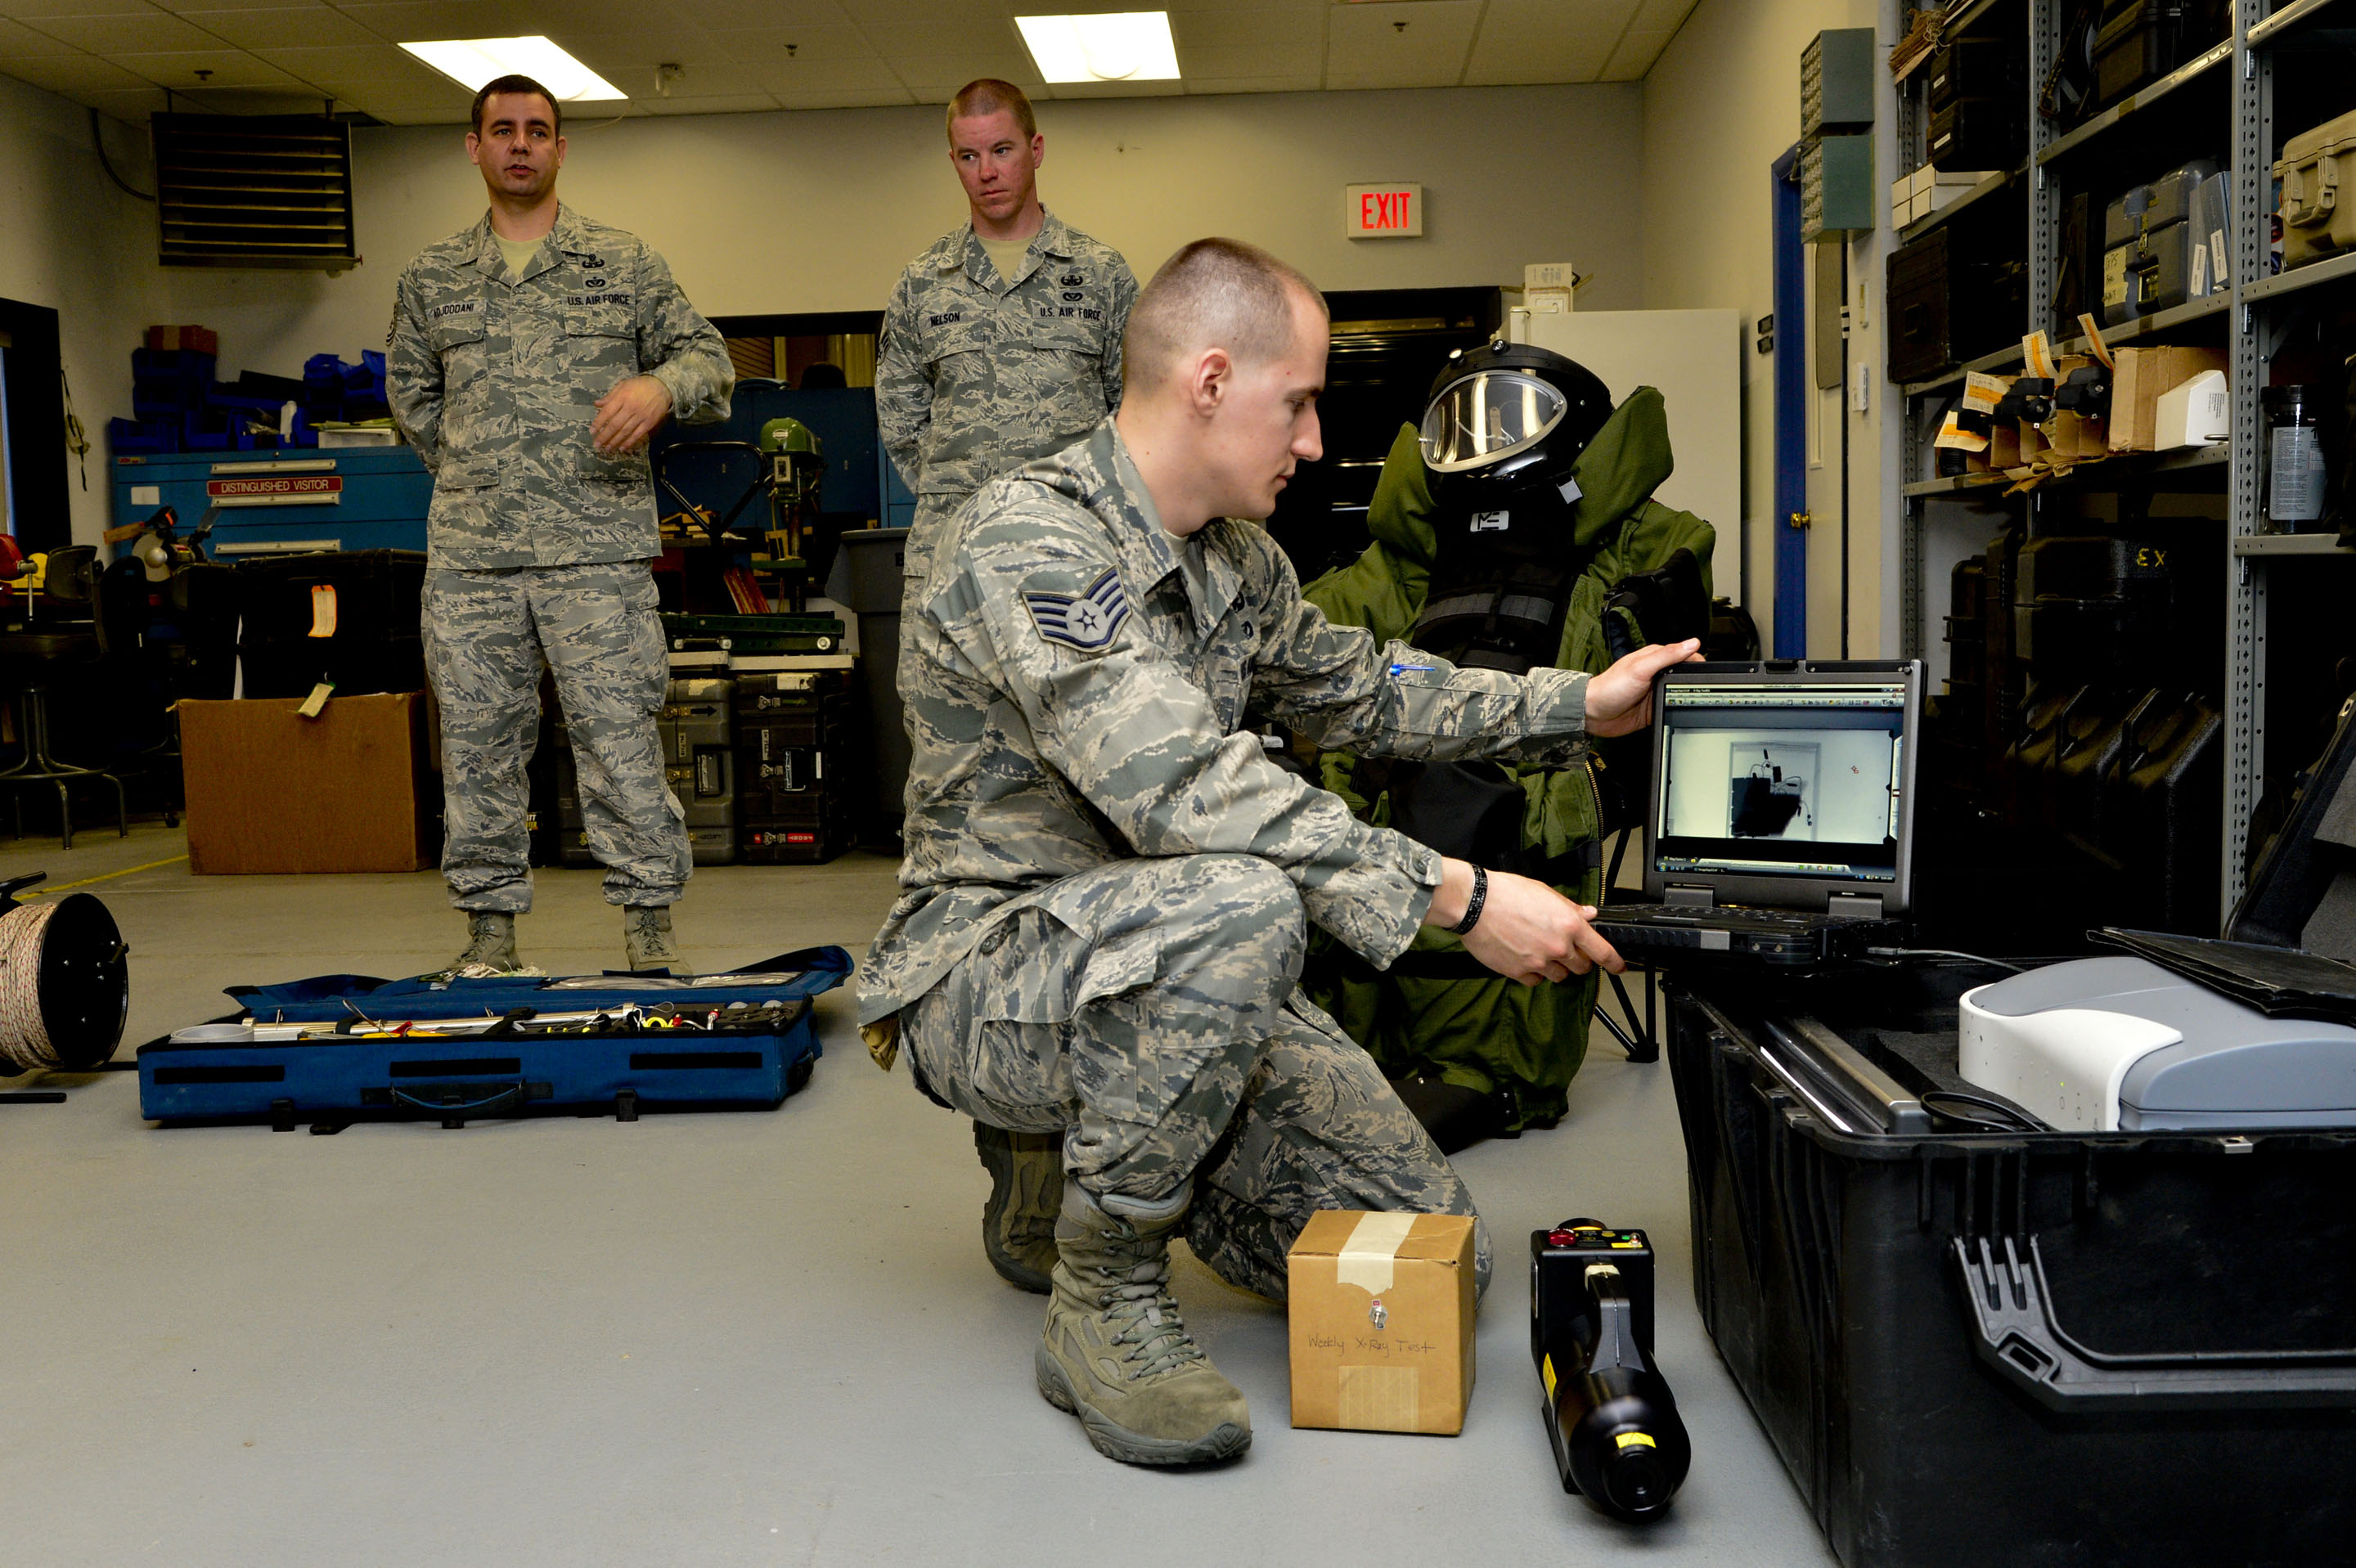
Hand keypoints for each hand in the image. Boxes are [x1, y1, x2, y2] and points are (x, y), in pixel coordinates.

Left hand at [590, 374, 672, 455]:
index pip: (607, 412)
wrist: (662, 387)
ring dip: (615, 441)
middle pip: (615, 425)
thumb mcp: (623, 385)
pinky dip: (629, 442)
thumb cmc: (641, 385)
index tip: (592, 431)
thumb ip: (610, 396)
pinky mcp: (649, 423)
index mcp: (622, 397)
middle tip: (597, 444)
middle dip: (604, 436)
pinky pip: (637, 435)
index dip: (598, 423)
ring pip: (625, 432)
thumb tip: (597, 404)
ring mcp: (640, 417)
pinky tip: (622, 448)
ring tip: (607, 448)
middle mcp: (630, 408)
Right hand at [1428, 859, 1622, 985]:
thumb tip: (1588, 914)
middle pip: (1581, 967)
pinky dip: (1534, 973)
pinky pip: (1535, 981)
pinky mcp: (1518, 972)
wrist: (1473, 904)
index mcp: (1568, 924)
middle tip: (1565, 949)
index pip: (1602, 951)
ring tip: (1539, 950)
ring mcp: (1538, 962)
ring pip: (1559, 976)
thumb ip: (1569, 907)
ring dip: (1555, 967)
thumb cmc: (1505, 892)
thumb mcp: (1543, 892)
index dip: (1615, 963)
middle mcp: (1557, 946)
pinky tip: (1524, 958)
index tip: (1619, 968)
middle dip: (1578, 960)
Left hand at [1584, 638, 1702, 737]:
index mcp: (1654, 658)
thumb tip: (1691, 643)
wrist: (1593, 714)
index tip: (1709, 669)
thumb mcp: (1641, 668)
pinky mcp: (1654, 708)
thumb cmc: (1609, 687)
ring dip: (1688, 694)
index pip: (1683, 655)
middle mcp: (1656, 674)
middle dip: (1696, 680)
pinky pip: (1672, 706)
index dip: (1697, 661)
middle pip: (1685, 675)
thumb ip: (1667, 655)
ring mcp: (1655, 691)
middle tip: (1706, 687)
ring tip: (1697, 698)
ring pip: (1681, 691)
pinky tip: (1683, 710)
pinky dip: (1678, 708)